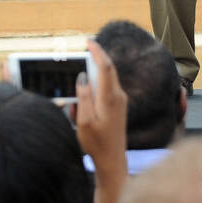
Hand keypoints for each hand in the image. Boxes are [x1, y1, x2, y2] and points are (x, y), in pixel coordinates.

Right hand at [73, 39, 127, 202]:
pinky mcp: (119, 106)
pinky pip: (107, 88)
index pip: (105, 66)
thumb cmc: (97, 144)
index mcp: (109, 98)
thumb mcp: (83, 121)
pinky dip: (96, 85)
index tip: (88, 41)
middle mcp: (118, 96)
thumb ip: (83, 97)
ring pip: (107, 79)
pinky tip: (85, 96)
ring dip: (95, 73)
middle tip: (82, 51)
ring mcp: (120, 101)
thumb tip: (82, 76)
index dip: (97, 51)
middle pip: (108, 69)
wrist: (113, 161)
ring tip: (81, 80)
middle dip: (96, 57)